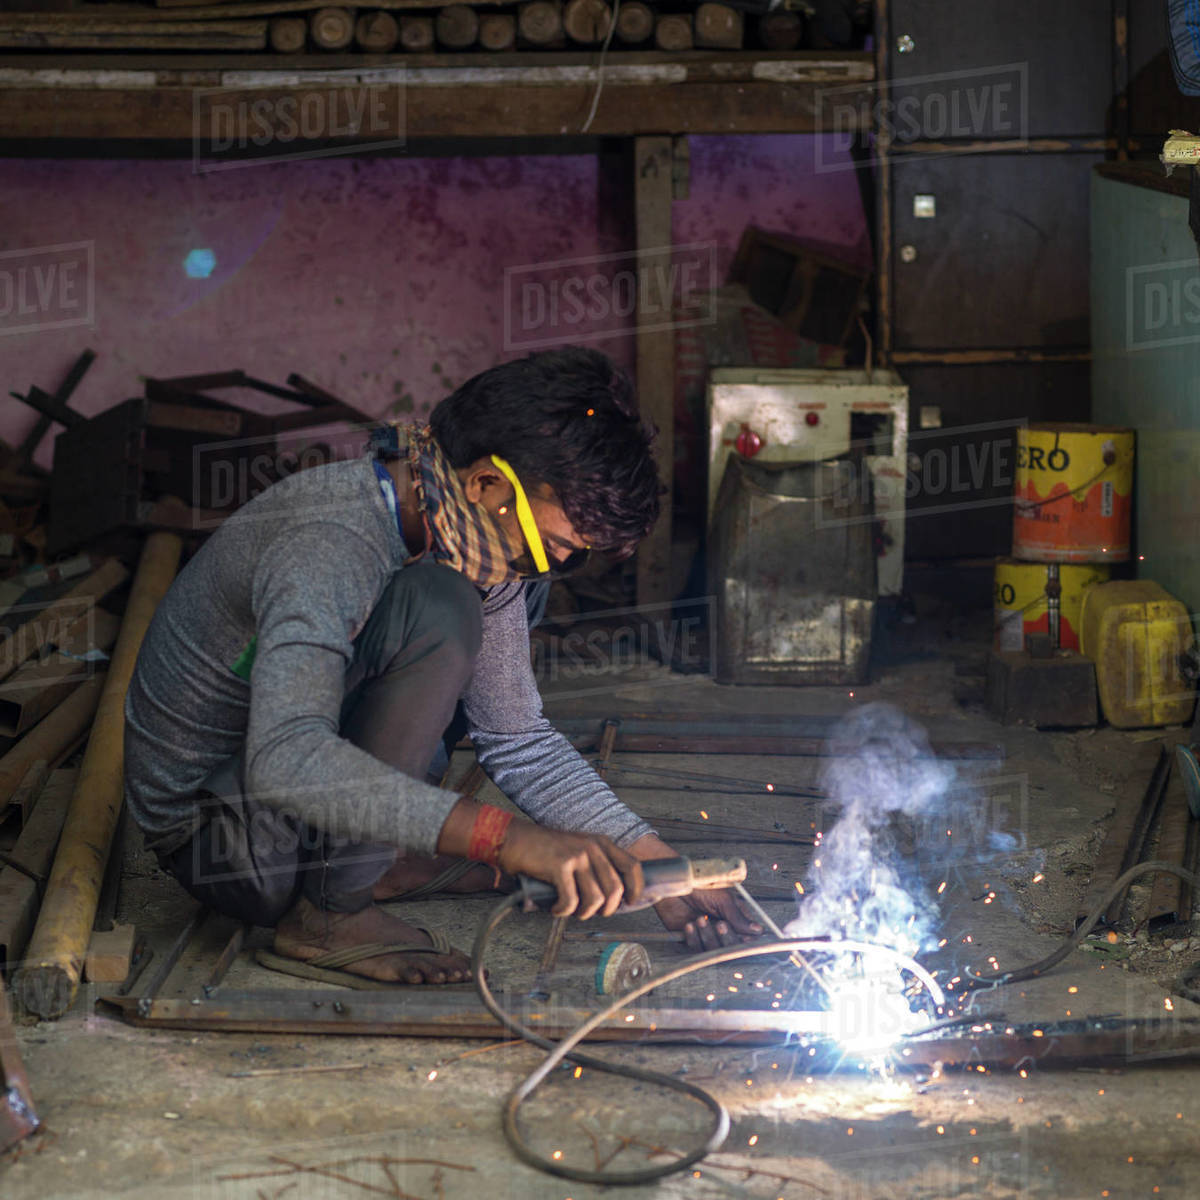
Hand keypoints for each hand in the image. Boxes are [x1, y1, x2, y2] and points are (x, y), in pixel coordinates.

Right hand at [497, 821, 643, 919]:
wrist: (515, 840)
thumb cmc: (545, 850)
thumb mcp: (578, 848)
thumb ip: (596, 865)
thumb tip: (612, 896)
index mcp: (601, 843)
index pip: (632, 866)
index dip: (636, 888)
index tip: (630, 902)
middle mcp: (592, 847)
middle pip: (615, 888)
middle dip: (607, 908)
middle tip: (594, 913)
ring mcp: (577, 856)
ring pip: (595, 898)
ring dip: (584, 912)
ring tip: (572, 911)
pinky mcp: (560, 866)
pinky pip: (571, 901)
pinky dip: (563, 911)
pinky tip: (555, 908)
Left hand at [655, 889, 762, 951]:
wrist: (673, 886)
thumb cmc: (700, 886)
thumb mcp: (723, 899)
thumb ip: (738, 917)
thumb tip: (759, 931)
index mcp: (735, 919)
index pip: (748, 939)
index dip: (746, 941)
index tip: (743, 937)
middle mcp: (723, 930)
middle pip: (732, 949)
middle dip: (726, 938)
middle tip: (720, 924)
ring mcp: (707, 936)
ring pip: (714, 951)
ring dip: (708, 936)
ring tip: (699, 918)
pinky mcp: (691, 941)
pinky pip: (696, 950)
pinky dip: (693, 938)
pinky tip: (689, 925)